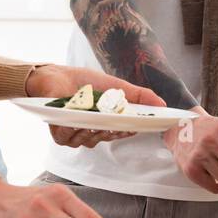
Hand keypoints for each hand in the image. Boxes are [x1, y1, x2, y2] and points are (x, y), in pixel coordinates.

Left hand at [27, 64, 165, 148]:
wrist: (55, 76)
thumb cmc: (83, 82)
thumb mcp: (116, 86)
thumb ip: (139, 96)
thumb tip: (162, 104)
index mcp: (106, 123)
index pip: (121, 132)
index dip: (129, 131)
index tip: (137, 127)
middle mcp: (91, 132)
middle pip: (106, 138)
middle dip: (112, 130)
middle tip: (117, 121)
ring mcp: (75, 135)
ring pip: (89, 140)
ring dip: (92, 127)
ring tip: (94, 115)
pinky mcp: (59, 134)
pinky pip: (70, 137)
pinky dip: (74, 127)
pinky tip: (76, 117)